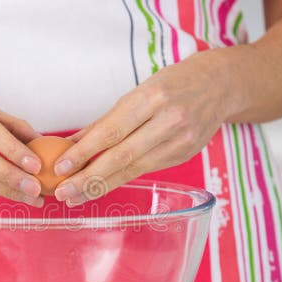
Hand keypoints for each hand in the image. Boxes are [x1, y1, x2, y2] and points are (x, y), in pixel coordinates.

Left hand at [52, 50, 239, 205]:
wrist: (219, 85)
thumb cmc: (172, 85)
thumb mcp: (138, 94)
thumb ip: (105, 121)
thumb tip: (69, 144)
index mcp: (150, 98)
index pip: (111, 131)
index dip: (84, 152)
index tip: (61, 166)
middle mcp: (167, 120)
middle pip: (121, 156)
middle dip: (88, 177)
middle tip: (62, 192)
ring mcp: (180, 141)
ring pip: (133, 169)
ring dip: (101, 185)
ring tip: (75, 197)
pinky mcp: (185, 155)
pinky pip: (147, 171)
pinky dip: (121, 179)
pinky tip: (102, 187)